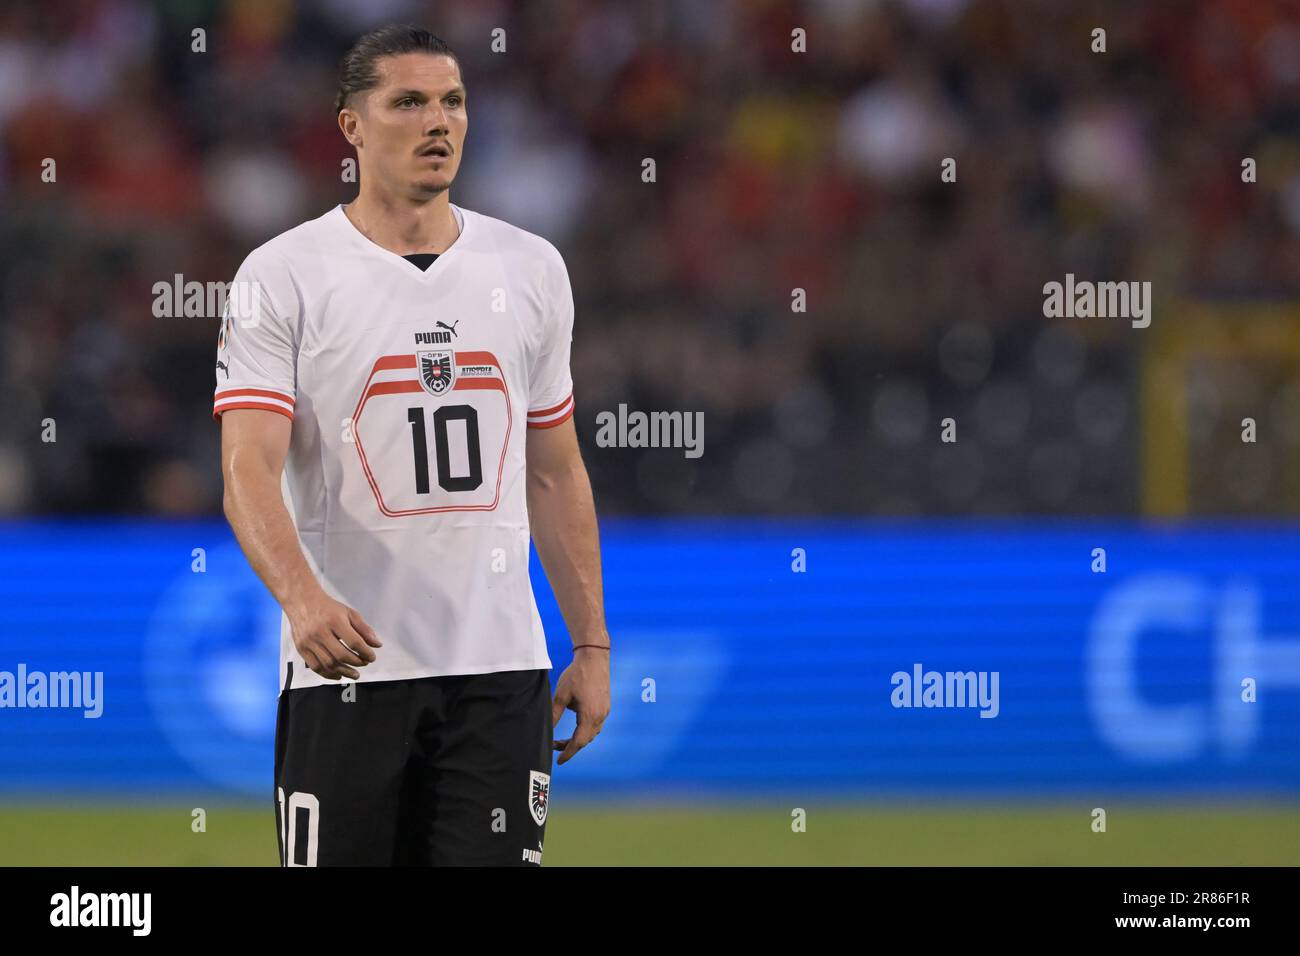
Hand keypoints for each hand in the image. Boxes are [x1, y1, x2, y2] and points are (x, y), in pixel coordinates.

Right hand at [285, 588, 381, 680]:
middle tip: (364, 664)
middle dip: (356, 663)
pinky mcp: (301, 648)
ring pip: (328, 663)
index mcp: (335, 621)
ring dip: (344, 672)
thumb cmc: (327, 608)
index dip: (365, 652)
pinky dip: (328, 674)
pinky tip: (338, 675)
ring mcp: (309, 642)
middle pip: (341, 655)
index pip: (354, 642)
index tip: (372, 657)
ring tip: (354, 674)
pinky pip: (315, 667)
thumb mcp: (349, 613)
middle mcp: (320, 632)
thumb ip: (364, 629)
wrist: (302, 602)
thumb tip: (377, 645)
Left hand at [551, 644, 610, 764]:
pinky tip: (577, 726)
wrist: (594, 657)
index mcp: (589, 716)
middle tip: (554, 746)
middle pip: (586, 740)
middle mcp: (600, 716)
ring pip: (592, 733)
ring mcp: (605, 711)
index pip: (578, 742)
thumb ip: (554, 715)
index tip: (559, 761)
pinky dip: (586, 730)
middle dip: (571, 747)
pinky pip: (597, 725)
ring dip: (579, 739)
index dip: (568, 753)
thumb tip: (546, 730)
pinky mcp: (606, 705)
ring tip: (563, 739)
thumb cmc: (577, 675)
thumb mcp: (561, 696)